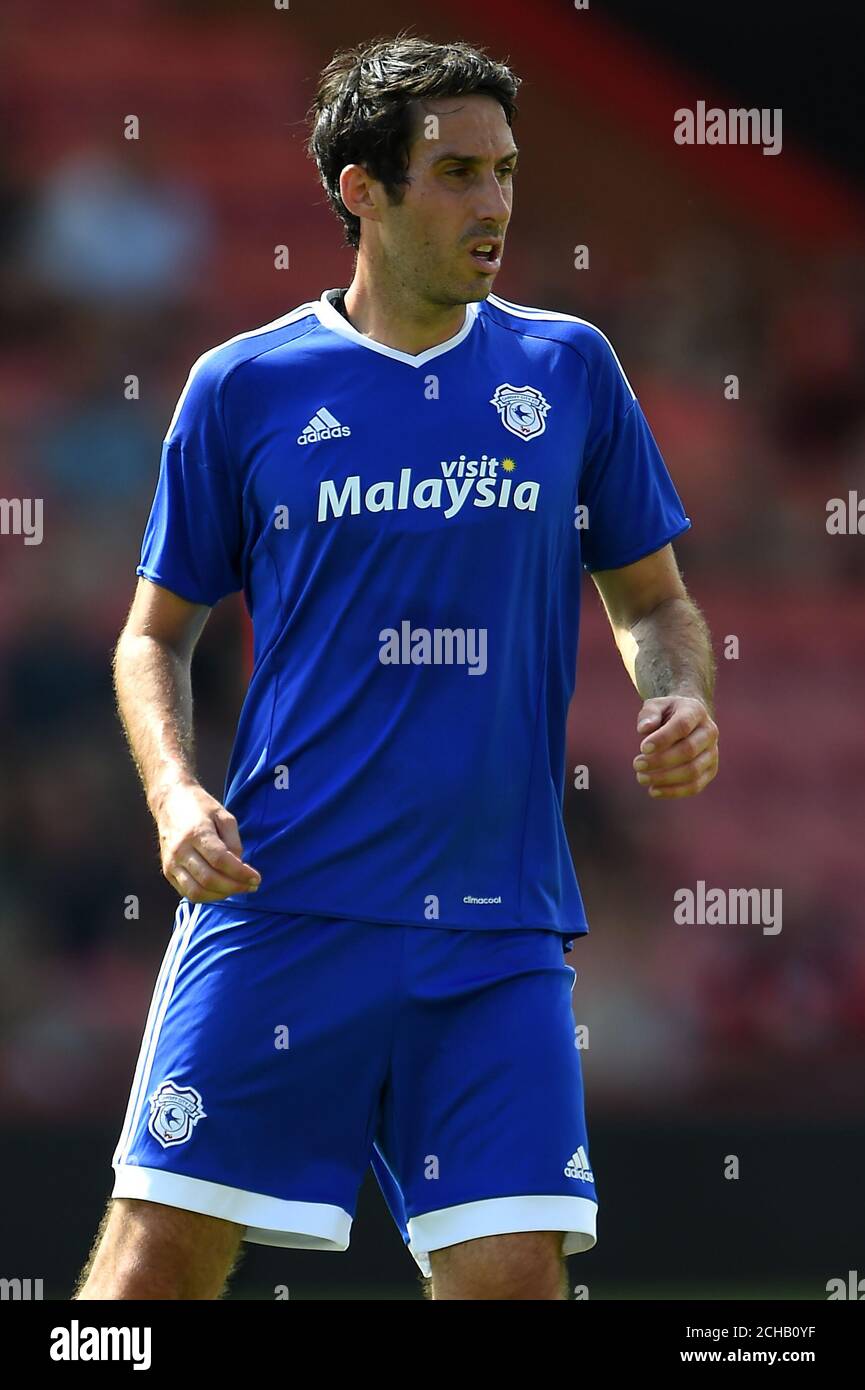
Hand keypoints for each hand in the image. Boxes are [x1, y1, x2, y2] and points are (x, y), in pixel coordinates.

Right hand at [155, 783, 261, 901]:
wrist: (170, 802)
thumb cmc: (200, 807)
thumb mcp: (224, 816)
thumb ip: (234, 841)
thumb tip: (239, 866)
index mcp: (196, 833)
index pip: (220, 861)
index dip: (240, 873)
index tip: (257, 878)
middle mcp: (180, 850)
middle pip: (209, 879)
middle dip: (235, 887)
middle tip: (252, 886)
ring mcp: (171, 863)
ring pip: (196, 892)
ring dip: (221, 895)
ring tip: (237, 889)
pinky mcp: (167, 871)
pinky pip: (187, 893)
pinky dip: (207, 896)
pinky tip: (221, 890)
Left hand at [633, 696, 718, 798]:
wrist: (688, 722)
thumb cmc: (667, 713)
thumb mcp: (656, 705)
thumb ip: (649, 714)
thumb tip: (643, 729)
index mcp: (695, 712)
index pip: (682, 726)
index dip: (663, 738)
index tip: (643, 748)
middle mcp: (709, 732)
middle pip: (688, 750)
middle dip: (660, 761)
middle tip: (636, 764)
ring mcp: (712, 753)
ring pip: (693, 771)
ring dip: (665, 778)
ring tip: (641, 778)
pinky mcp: (710, 771)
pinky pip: (695, 786)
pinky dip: (673, 792)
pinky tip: (653, 791)